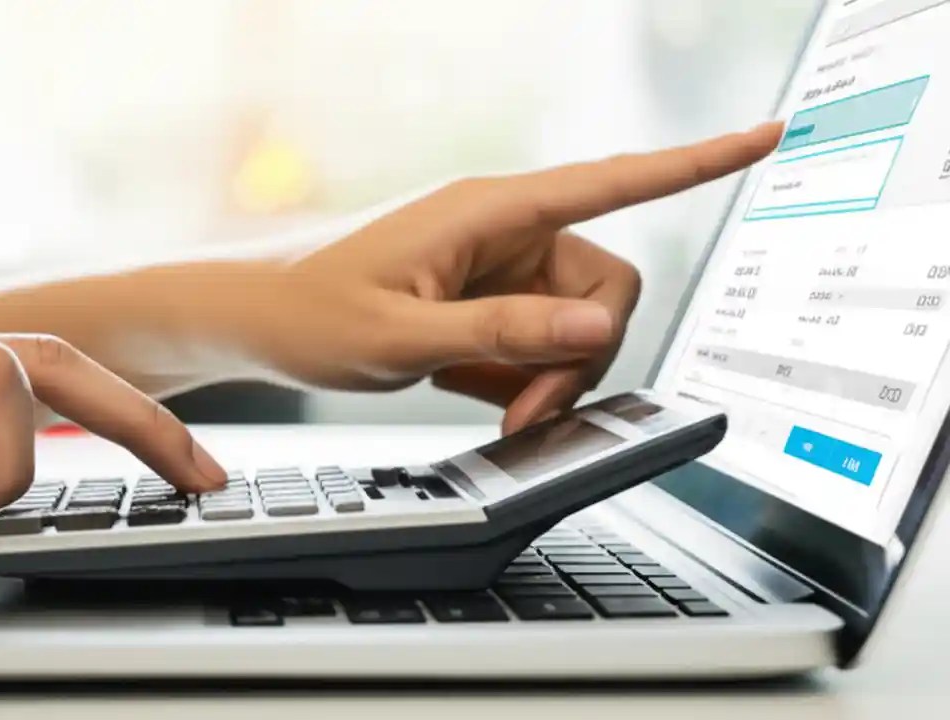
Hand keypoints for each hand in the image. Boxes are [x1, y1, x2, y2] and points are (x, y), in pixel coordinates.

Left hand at [0, 122, 781, 434]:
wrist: (252, 322)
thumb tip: (587, 328)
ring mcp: (494, 271)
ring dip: (551, 377)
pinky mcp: (483, 306)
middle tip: (526, 408)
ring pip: (575, 325)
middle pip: (604, 284)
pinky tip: (479, 393)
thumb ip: (498, 335)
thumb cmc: (305, 311)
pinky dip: (524, 379)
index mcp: (487, 211)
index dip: (693, 162)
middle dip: (580, 355)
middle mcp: (502, 232)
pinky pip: (539, 344)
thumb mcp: (399, 336)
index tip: (763, 138)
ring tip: (493, 407)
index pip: (610, 179)